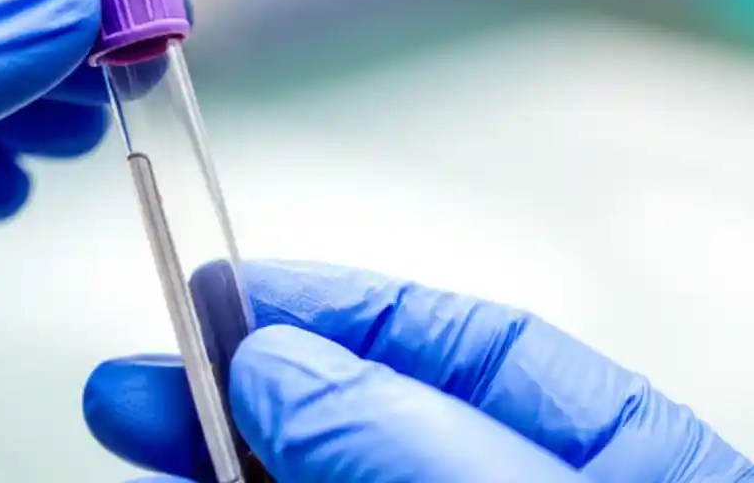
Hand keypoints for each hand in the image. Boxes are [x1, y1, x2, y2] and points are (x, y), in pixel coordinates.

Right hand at [85, 261, 753, 481]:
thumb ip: (415, 443)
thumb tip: (279, 367)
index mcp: (620, 455)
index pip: (457, 346)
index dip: (327, 307)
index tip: (217, 290)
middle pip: (367, 424)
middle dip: (241, 394)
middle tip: (133, 382)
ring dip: (219, 459)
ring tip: (133, 429)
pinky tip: (192, 482)